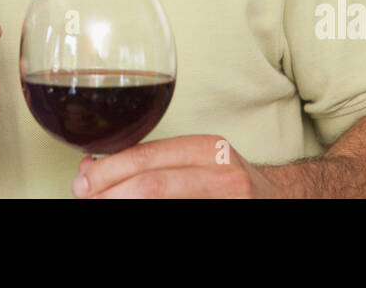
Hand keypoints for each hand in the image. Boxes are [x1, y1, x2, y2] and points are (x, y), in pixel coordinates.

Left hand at [72, 135, 279, 198]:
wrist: (284, 200)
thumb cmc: (231, 184)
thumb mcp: (195, 164)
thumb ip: (150, 164)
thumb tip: (90, 171)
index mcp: (207, 148)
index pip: (147, 156)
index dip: (108, 171)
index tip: (82, 182)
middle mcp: (222, 170)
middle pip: (152, 182)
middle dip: (110, 192)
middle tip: (85, 198)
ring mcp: (230, 197)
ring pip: (162, 201)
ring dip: (123, 205)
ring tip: (101, 206)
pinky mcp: (232, 215)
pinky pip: (183, 215)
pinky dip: (148, 216)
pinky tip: (130, 214)